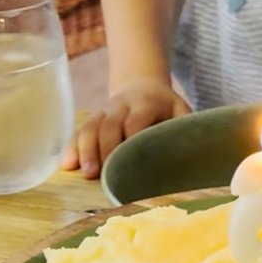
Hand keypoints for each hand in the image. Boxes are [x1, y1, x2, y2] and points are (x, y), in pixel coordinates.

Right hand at [60, 79, 188, 177]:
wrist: (143, 87)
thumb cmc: (168, 109)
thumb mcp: (182, 112)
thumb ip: (183, 129)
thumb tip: (194, 155)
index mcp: (147, 103)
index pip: (136, 121)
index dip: (132, 140)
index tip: (133, 164)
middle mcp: (121, 106)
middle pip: (109, 125)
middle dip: (106, 150)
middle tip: (105, 175)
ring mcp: (104, 112)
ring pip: (90, 128)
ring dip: (87, 151)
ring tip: (86, 175)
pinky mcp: (92, 120)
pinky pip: (79, 132)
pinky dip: (72, 149)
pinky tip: (67, 166)